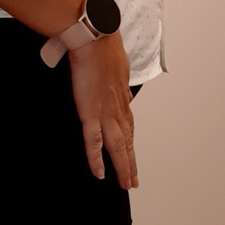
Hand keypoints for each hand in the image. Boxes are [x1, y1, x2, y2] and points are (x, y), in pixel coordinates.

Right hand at [68, 32, 137, 189]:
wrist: (94, 40)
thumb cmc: (103, 48)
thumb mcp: (117, 66)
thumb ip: (117, 81)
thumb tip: (119, 86)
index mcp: (122, 99)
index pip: (129, 127)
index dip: (131, 145)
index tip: (132, 157)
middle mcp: (118, 109)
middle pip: (128, 143)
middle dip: (131, 164)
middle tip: (133, 181)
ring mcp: (106, 114)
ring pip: (117, 148)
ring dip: (122, 167)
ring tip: (124, 184)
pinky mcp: (91, 114)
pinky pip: (93, 143)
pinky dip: (97, 160)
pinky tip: (99, 173)